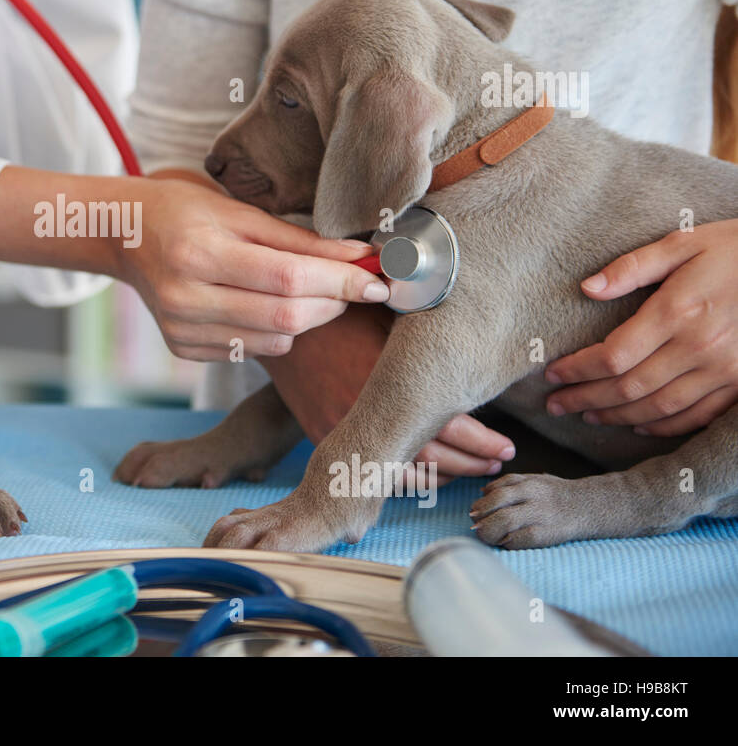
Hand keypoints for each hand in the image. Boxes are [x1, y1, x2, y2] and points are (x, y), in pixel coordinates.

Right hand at [114, 177, 391, 359]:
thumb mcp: (241, 212)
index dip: (339, 281)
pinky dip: (273, 331)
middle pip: (285, 317)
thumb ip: (301, 240)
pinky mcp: (183, 349)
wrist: (127, 235)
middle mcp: (185, 297)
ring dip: (307, 319)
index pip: (287, 277)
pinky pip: (251, 350)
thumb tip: (359, 257)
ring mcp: (181, 330)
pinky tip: (262, 304)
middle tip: (353, 285)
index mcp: (199, 253)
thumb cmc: (186, 212)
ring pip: (274, 340)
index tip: (377, 279)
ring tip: (306, 290)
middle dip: (332, 303)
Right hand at [260, 307, 516, 481]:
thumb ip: (430, 337)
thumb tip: (484, 332)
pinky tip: (428, 474)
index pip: (448, 426)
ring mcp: (341, 429)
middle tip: (498, 462)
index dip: (482, 442)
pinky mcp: (323, 436)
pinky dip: (404, 479)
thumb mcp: (392, 314)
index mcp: (388, 381)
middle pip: (431, 456)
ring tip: (472, 470)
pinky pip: (370, 471)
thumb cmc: (346, 313)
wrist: (285, 324)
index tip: (506, 446)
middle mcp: (366, 412)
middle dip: (471, 463)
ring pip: (402, 472)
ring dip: (443, 476)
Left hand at [544, 220, 737, 436]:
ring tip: (587, 414)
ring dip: (616, 415)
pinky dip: (662, 425)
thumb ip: (633, 267)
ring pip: (658, 407)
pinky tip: (637, 424)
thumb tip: (587, 287)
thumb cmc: (736, 249)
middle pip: (628, 387)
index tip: (552, 374)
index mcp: (677, 312)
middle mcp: (699, 348)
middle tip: (555, 405)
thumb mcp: (684, 243)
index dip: (577, 370)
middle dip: (585, 398)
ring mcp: (724, 371)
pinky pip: (696, 416)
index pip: (612, 355)